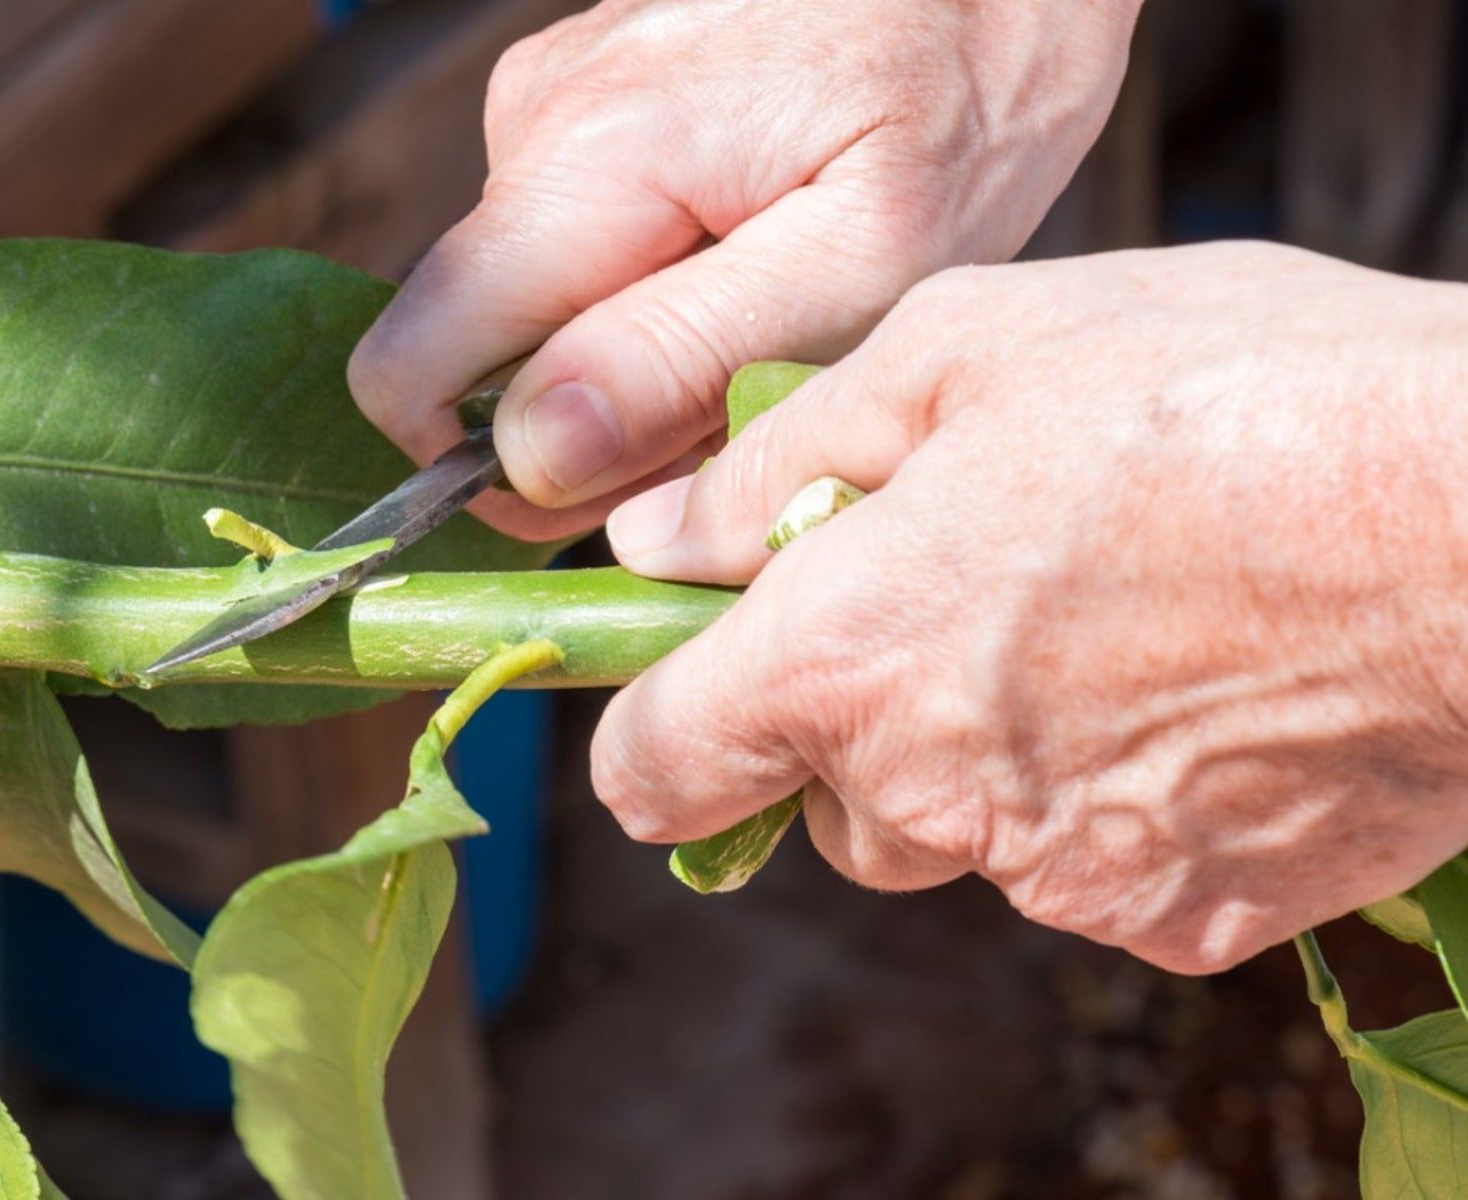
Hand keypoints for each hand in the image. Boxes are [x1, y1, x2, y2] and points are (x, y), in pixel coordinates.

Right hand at [348, 0, 1140, 539]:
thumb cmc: (961, 99)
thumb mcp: (857, 263)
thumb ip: (680, 357)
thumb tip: (527, 452)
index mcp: (587, 164)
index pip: (409, 364)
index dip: (481, 465)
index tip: (605, 490)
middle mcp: (536, 126)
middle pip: (475, 353)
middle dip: (591, 422)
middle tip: (733, 411)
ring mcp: (557, 108)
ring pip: (535, 310)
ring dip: (638, 363)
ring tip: (772, 323)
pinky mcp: (591, 107)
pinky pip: (578, 253)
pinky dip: (656, 298)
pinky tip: (756, 269)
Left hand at [593, 242, 1467, 973]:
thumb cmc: (1228, 400)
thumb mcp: (964, 348)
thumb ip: (777, 460)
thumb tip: (659, 543)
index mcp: (848, 661)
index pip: (658, 772)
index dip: (658, 725)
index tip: (694, 676)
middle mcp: (936, 799)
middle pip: (823, 802)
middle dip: (858, 718)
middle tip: (962, 594)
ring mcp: (1062, 876)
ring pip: (958, 834)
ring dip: (986, 750)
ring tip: (1102, 620)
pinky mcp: (1182, 917)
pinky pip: (1086, 865)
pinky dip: (1104, 793)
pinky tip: (1190, 686)